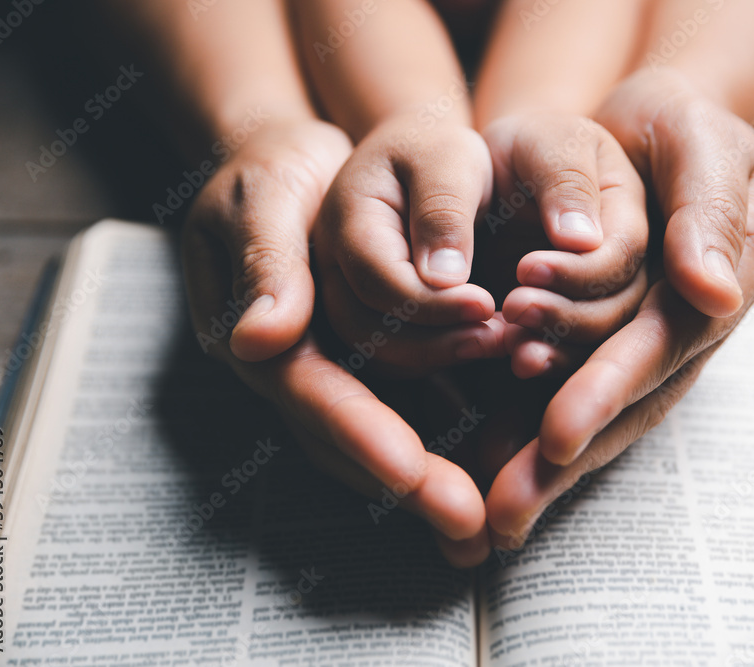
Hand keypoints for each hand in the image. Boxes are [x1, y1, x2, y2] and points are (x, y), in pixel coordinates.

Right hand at [180, 119, 488, 565]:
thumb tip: (256, 338)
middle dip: (411, 483)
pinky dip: (451, 442)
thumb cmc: (273, 174)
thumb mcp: (260, 195)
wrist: (299, 169)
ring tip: (493, 522)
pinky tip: (496, 467)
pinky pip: (413, 412)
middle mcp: (297, 371)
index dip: (358, 432)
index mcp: (258, 336)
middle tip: (470, 529)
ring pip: (386, 437)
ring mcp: (335, 376)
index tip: (410, 472)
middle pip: (352, 438)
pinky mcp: (372, 369)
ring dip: (439, 477)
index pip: (310, 393)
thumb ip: (264, 261)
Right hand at [313, 115, 504, 374]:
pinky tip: (479, 344)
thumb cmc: (436, 148)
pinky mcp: (365, 312)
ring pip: (375, 348)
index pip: (379, 279)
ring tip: (496, 342)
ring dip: (437, 356)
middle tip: (499, 337)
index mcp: (347, 218)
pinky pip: (388, 353)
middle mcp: (332, 263)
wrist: (415, 154)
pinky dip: (433, 357)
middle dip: (436, 340)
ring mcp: (342, 291)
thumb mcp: (446, 157)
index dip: (432, 303)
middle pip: (367, 326)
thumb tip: (445, 279)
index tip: (487, 305)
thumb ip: (443, 210)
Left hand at [483, 69, 753, 548]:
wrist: (646, 127)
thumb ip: (712, 210)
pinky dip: (535, 426)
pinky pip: (577, 390)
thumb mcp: (703, 138)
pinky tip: (494, 463)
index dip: (610, 390)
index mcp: (725, 282)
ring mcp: (652, 341)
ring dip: (550, 461)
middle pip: (631, 401)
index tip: (556, 436)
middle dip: (571, 456)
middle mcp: (689, 325)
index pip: (665, 348)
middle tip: (510, 512)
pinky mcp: (612, 343)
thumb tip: (714, 296)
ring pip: (604, 411)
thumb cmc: (677, 122)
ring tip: (496, 508)